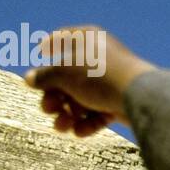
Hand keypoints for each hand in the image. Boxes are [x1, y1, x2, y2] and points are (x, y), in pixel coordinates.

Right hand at [23, 24, 156, 135]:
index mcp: (89, 39)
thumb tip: (29, 79)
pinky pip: (98, 111)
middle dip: (55, 96)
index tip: (41, 51)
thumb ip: (44, 76)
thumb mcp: (63, 74)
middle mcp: (101, 57)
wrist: (140, 96)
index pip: (66, 37)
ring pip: (83, 97)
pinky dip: (88, 122)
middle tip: (47, 109)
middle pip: (69, 76)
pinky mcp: (120, 101)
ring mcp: (112, 80)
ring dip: (68, 114)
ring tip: (61, 127)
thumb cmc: (99, 76)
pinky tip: (79, 132)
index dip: (52, 43)